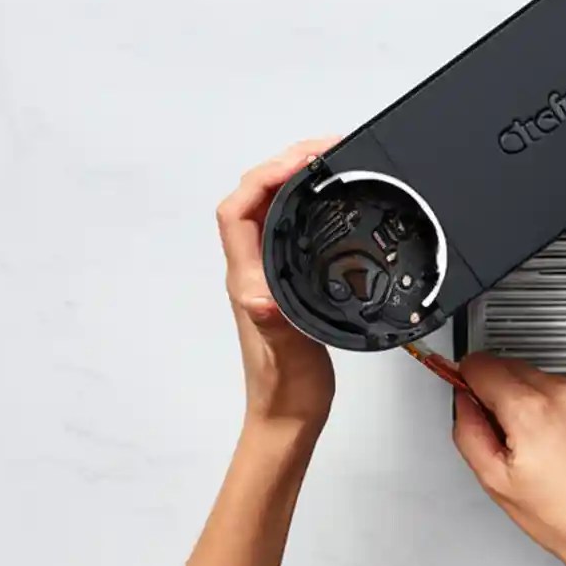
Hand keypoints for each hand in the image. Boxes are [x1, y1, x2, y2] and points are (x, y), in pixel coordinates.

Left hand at [216, 138, 340, 438]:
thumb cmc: (284, 389)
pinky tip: (327, 203)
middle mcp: (252, 271)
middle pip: (254, 198)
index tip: (304, 161)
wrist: (287, 417)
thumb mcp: (286, 354)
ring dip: (292, 178)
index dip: (267, 176)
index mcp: (247, 279)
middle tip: (325, 148)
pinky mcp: (285, 282)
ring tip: (326, 161)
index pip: (238, 210)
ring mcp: (267, 275)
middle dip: (284, 164)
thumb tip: (260, 295)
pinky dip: (305, 204)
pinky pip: (288, 229)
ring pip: (269, 210)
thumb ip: (273, 323)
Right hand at [450, 353, 565, 565]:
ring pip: (542, 377)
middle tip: (507, 435)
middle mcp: (563, 393)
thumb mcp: (495, 481)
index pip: (482, 364)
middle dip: (499, 391)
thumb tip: (463, 401)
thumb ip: (469, 431)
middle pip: (511, 366)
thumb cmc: (564, 517)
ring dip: (532, 399)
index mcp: (530, 409)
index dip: (467, 378)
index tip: (468, 392)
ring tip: (542, 445)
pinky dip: (562, 407)